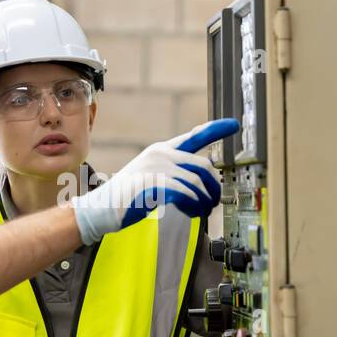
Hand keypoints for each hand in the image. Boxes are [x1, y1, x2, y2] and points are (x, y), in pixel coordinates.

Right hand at [69, 118, 239, 244]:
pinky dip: (192, 204)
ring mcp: (156, 168)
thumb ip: (175, 171)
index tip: (234, 124)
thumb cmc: (129, 195)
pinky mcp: (153, 183)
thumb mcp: (154, 176)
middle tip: (215, 201)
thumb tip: (203, 174)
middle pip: (202, 164)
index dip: (215, 129)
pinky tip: (191, 212)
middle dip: (214, 185)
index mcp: (162, 150)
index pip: (194, 136)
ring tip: (202, 210)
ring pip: (196, 181)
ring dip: (205, 199)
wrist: (102, 207)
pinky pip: (184, 192)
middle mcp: (161, 155)